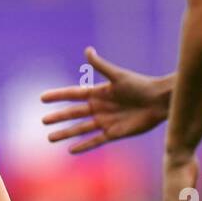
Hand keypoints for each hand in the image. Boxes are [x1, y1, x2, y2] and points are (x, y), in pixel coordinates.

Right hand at [40, 46, 172, 153]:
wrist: (159, 102)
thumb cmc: (140, 85)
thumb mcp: (118, 75)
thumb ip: (101, 65)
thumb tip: (87, 50)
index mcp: (98, 92)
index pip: (73, 94)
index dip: (58, 96)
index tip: (42, 97)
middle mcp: (99, 107)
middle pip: (73, 113)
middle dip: (58, 117)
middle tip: (43, 121)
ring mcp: (105, 121)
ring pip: (81, 129)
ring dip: (66, 133)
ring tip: (50, 138)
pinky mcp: (114, 133)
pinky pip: (95, 140)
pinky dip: (84, 145)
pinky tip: (71, 150)